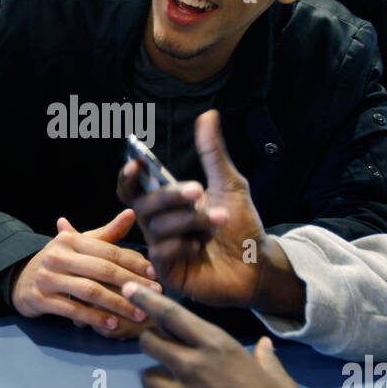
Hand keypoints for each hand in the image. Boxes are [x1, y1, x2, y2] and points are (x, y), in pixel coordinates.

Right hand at [10, 208, 162, 338]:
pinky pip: (72, 309)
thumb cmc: (59, 261)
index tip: (155, 275)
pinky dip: (94, 317)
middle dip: (131, 284)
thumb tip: (132, 213)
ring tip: (139, 313)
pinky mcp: (40, 299)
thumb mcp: (79, 244)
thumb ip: (107, 234)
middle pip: (102, 270)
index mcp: (71, 240)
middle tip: (154, 296)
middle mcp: (58, 256)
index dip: (134, 263)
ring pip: (90, 291)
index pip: (109, 251)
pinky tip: (112, 324)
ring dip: (118, 304)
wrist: (20, 279)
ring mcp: (47, 278)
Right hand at [117, 110, 279, 307]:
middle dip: (172, 195)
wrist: (258, 263)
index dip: (128, 176)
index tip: (137, 163)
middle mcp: (158, 225)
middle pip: (144, 204)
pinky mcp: (167, 272)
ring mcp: (161, 249)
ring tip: (219, 222)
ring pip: (158, 227)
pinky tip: (201, 247)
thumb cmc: (241, 226)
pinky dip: (183, 244)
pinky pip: (162, 251)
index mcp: (166, 203)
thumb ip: (212, 153)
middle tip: (199, 190)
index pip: (133, 188)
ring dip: (192, 221)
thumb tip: (208, 115)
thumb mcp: (229, 184)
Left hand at [123, 283, 309, 387]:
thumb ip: (265, 360)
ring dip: (159, 384)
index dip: (147, 301)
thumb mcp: (280, 382)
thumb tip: (263, 345)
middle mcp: (193, 367)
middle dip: (151, 344)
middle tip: (162, 356)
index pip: (173, 315)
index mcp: (220, 349)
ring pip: (148, 379)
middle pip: (150, 343)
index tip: (130, 289)